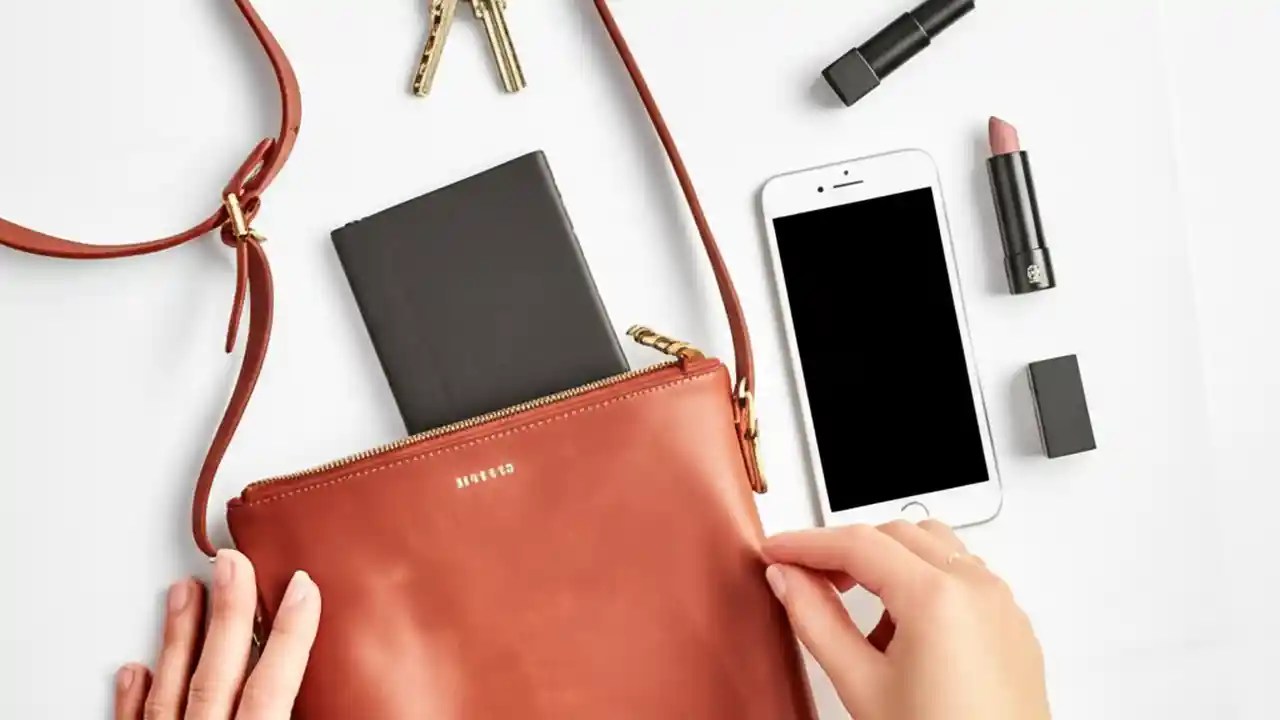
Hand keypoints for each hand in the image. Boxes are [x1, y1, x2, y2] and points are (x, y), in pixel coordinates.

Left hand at [114, 550, 321, 719]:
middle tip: (232, 564)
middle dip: (228, 614)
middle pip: (216, 676)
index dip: (290, 636)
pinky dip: (133, 697)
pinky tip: (135, 669)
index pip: (271, 688)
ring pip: (170, 692)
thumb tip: (345, 714)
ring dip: (179, 637)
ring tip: (184, 590)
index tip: (302, 589)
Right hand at [764, 521, 1049, 719]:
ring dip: (889, 561)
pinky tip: (903, 631)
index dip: (807, 543)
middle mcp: (977, 588)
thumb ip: (817, 621)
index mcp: (937, 597)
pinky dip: (925, 581)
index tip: (777, 551)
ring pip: (934, 547)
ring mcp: (1001, 604)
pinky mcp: (1012, 625)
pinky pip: (963, 576)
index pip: (857, 543)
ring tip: (858, 611)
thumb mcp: (862, 686)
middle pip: (896, 534)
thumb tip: (788, 578)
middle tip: (805, 577)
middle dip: (846, 549)